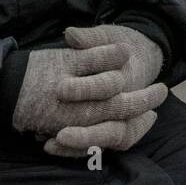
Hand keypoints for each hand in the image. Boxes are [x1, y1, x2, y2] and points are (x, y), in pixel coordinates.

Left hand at [41, 24, 165, 156]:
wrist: (136, 55)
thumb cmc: (117, 44)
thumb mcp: (107, 35)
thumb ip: (90, 37)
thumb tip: (71, 35)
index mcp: (128, 79)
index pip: (108, 88)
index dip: (86, 89)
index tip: (60, 89)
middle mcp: (127, 105)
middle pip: (112, 128)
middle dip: (85, 134)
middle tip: (59, 135)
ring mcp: (119, 120)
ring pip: (103, 141)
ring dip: (78, 147)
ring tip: (50, 145)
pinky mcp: (106, 128)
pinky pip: (95, 146)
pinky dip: (73, 149)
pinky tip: (49, 146)